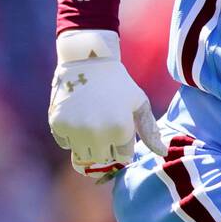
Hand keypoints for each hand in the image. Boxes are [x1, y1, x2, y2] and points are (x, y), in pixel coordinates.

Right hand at [48, 29, 167, 176]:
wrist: (88, 62)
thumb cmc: (119, 84)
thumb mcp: (139, 103)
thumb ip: (150, 131)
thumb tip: (162, 154)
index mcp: (121, 129)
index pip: (123, 157)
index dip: (123, 146)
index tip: (120, 131)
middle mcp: (98, 133)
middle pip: (102, 159)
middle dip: (106, 148)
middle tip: (105, 126)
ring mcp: (76, 130)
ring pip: (82, 155)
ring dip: (88, 145)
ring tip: (92, 122)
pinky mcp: (58, 125)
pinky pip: (65, 144)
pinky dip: (71, 136)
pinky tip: (78, 117)